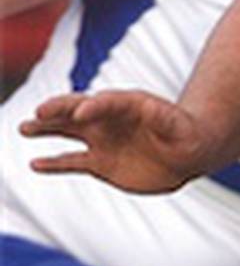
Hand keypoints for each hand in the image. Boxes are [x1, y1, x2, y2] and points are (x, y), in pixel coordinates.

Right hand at [21, 90, 211, 193]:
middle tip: (39, 112)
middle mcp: (108, 119)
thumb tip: (145, 108)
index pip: (106, 101)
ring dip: (46, 129)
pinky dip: (53, 164)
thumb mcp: (177, 124)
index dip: (93, 106)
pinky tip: (35, 164)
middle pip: (77, 110)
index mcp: (128, 104)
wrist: (188, 154)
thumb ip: (162, 116)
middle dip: (57, 110)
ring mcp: (101, 140)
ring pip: (67, 132)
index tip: (80, 113)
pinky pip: (71, 162)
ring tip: (25, 128)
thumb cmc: (185, 133)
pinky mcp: (99, 162)